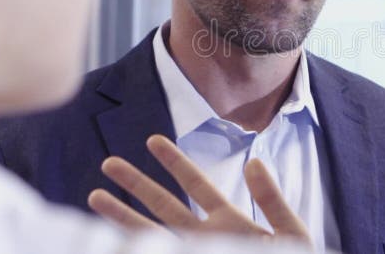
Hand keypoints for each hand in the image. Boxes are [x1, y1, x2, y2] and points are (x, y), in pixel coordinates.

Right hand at [87, 134, 310, 246]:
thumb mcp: (290, 233)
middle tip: (108, 163)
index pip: (196, 185)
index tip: (154, 140)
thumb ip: (271, 201)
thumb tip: (253, 162)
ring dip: (123, 217)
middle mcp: (204, 238)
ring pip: (151, 234)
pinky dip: (135, 247)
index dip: (175, 162)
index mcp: (228, 222)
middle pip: (163, 205)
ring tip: (94, 196)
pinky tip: (113, 241)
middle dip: (136, 184)